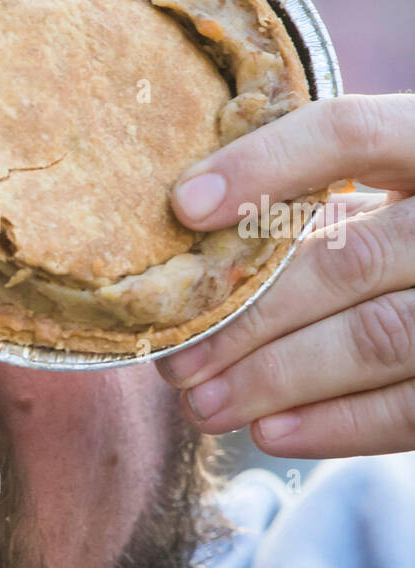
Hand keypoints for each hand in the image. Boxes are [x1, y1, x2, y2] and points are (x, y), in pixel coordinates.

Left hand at [156, 93, 414, 457]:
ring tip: (205, 404)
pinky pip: (411, 408)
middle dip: (249, 317)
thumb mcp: (380, 199)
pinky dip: (336, 425)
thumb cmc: (401, 242)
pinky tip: (270, 432)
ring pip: (378, 338)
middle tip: (177, 359)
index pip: (352, 135)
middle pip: (350, 261)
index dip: (265, 168)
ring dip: (277, 378)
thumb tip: (191, 247)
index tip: (184, 205)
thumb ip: (314, 211)